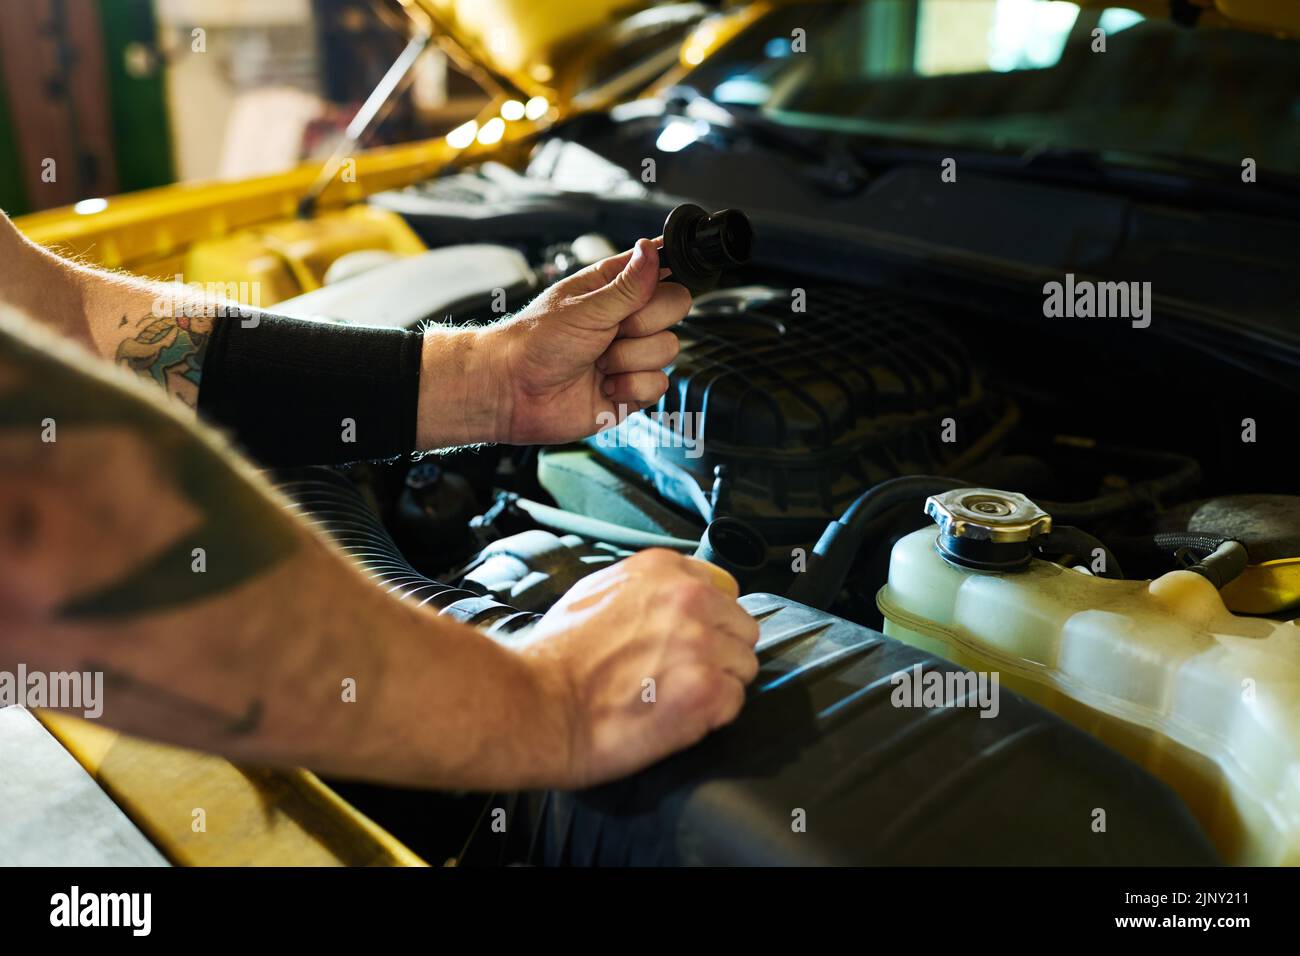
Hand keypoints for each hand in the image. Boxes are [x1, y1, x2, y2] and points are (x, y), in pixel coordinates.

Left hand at [415, 239, 689, 448]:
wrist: (513, 392)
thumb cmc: (535, 343)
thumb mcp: (586, 307)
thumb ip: (628, 284)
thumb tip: (652, 248)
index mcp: (613, 288)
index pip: (661, 270)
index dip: (665, 275)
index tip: (652, 287)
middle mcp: (626, 319)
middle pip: (675, 309)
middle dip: (644, 324)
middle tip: (612, 331)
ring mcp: (630, 354)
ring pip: (668, 349)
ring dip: (629, 359)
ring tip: (598, 363)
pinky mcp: (632, 388)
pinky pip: (659, 384)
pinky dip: (631, 387)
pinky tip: (604, 386)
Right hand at [518, 548, 759, 788]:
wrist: (538, 705)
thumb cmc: (556, 658)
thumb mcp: (595, 590)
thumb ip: (645, 587)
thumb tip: (672, 595)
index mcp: (663, 570)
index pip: (723, 589)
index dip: (708, 620)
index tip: (692, 638)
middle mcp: (689, 599)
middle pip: (741, 627)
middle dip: (719, 652)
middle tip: (680, 673)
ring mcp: (701, 644)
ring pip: (744, 665)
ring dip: (717, 683)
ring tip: (673, 695)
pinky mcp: (707, 690)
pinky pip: (734, 701)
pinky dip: (711, 714)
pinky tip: (676, 714)